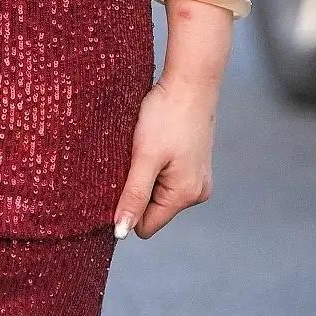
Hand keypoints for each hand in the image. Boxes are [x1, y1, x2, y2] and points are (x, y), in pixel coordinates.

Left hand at [113, 74, 217, 239]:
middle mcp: (196, 193)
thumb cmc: (166, 116)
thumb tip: (121, 232)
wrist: (190, 82)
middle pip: (151, 210)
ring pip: (156, 194)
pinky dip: (154, 167)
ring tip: (145, 150)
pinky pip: (165, 179)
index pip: (145, 225)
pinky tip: (154, 145)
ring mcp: (197, 179)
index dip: (126, 208)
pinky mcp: (194, 165)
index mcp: (185, 195)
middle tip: (133, 160)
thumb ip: (134, 196)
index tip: (118, 181)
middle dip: (136, 191)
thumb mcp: (144, 158)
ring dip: (144, 176)